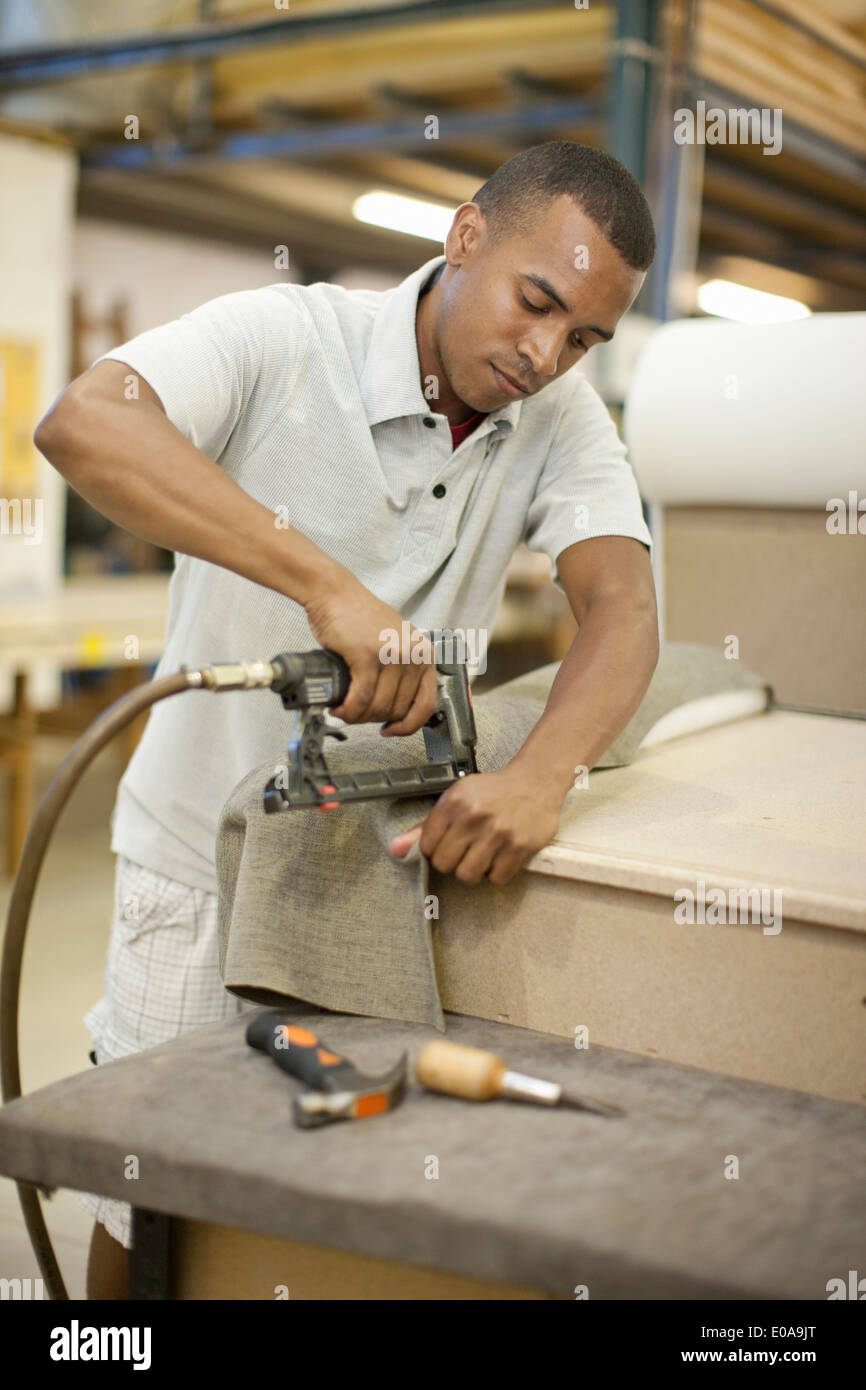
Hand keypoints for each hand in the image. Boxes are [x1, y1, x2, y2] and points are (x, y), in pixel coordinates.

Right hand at [304, 567, 437, 734]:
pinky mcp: (368, 656)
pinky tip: (339, 708)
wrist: (334, 593)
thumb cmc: (357, 616)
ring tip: (344, 712)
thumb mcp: (393, 642)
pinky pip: (361, 697)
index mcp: (423, 652)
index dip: (409, 725)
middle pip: (399, 708)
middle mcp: (413, 653)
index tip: (393, 729)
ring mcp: (392, 654)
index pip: (427, 703)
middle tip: (357, 716)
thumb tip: (394, 706)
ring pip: (379, 706)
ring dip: (358, 716)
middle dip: (374, 719)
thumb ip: (401, 669)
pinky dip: (349, 709)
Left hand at [388, 768, 561, 885]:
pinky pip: (497, 878)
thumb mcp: (455, 800)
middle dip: (453, 862)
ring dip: (474, 871)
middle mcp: (473, 816)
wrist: (534, 782)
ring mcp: (498, 832)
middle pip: (445, 865)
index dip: (436, 850)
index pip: (427, 847)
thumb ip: (424, 828)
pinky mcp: (519, 846)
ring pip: (468, 875)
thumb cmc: (491, 793)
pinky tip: (500, 857)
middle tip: (465, 852)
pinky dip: (497, 873)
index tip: (448, 844)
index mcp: (453, 802)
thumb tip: (395, 850)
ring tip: (482, 856)